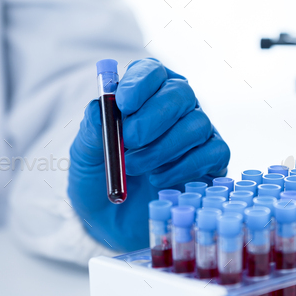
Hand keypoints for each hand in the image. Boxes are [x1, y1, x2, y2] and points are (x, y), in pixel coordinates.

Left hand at [68, 58, 229, 250]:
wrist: (113, 224)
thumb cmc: (98, 182)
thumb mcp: (84, 157)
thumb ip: (92, 131)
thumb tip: (100, 106)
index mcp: (143, 95)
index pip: (151, 71)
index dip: (141, 82)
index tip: (123, 103)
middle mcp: (175, 107)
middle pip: (180, 92)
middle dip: (153, 116)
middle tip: (129, 140)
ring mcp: (197, 133)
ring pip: (196, 123)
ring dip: (163, 147)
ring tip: (134, 168)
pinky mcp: (212, 160)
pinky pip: (212, 152)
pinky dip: (184, 167)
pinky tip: (159, 179)